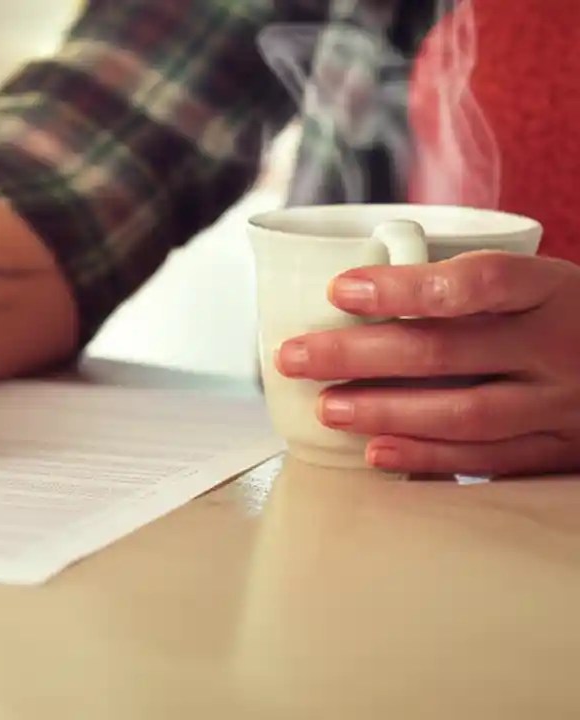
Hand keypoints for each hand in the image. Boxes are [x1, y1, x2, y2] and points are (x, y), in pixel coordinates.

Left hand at [275, 251, 579, 475]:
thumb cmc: (569, 319)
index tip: (339, 289)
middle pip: (448, 350)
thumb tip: (355, 291)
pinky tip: (375, 452)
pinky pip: (487, 458)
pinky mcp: (561, 451)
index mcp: (552, 289)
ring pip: (465, 411)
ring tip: (327, 406)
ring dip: (386, 410)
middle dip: (359, 354)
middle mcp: (559, 345)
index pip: (478, 281)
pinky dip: (428, 457)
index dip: (406, 287)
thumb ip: (471, 288)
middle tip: (294, 356)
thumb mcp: (540, 288)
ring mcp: (563, 403)